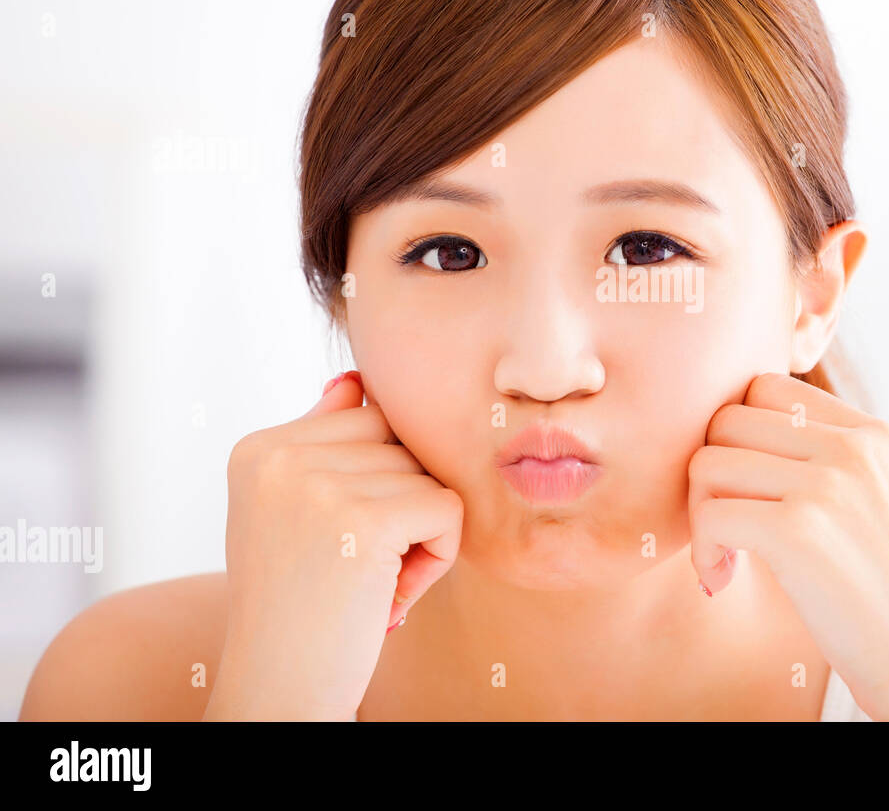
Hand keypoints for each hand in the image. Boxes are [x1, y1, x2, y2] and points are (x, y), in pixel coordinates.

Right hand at [204, 371, 462, 719]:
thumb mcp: (291, 516)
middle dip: (404, 503)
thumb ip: (321, 446)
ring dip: (420, 538)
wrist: (279, 689)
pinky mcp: (362, 518)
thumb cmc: (297, 608)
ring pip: (428, 476)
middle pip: (401, 441)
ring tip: (368, 585)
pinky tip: (390, 595)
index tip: (336, 545)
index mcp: (257, 448)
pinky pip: (448, 508)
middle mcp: (277, 455)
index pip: (368, 420)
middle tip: (362, 567)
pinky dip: (437, 557)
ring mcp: (315, 483)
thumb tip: (356, 380)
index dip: (377, 485)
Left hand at [687, 372, 888, 720]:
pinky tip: (722, 578)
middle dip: (711, 473)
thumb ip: (827, 459)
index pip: (766, 388)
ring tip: (725, 555)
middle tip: (726, 526)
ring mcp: (829, 485)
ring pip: (709, 462)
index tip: (748, 489)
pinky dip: (703, 550)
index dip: (738, 437)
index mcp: (877, 434)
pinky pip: (709, 512)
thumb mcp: (882, 499)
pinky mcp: (799, 530)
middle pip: (728, 420)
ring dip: (700, 512)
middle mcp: (856, 447)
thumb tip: (734, 430)